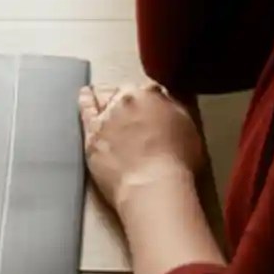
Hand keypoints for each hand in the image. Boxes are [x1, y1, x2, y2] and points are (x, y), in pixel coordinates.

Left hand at [78, 83, 206, 210]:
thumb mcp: (188, 128)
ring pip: (102, 97)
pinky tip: (84, 96)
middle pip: (124, 92)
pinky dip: (85, 102)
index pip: (150, 89)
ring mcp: (106, 117)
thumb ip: (175, 108)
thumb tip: (167, 100)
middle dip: (128, 99)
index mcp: (152, 95)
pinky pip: (85, 111)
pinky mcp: (91, 134)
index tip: (152, 105)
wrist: (151, 184)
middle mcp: (125, 101)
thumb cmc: (176, 162)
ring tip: (100, 94)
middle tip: (133, 111)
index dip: (151, 98)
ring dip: (105, 97)